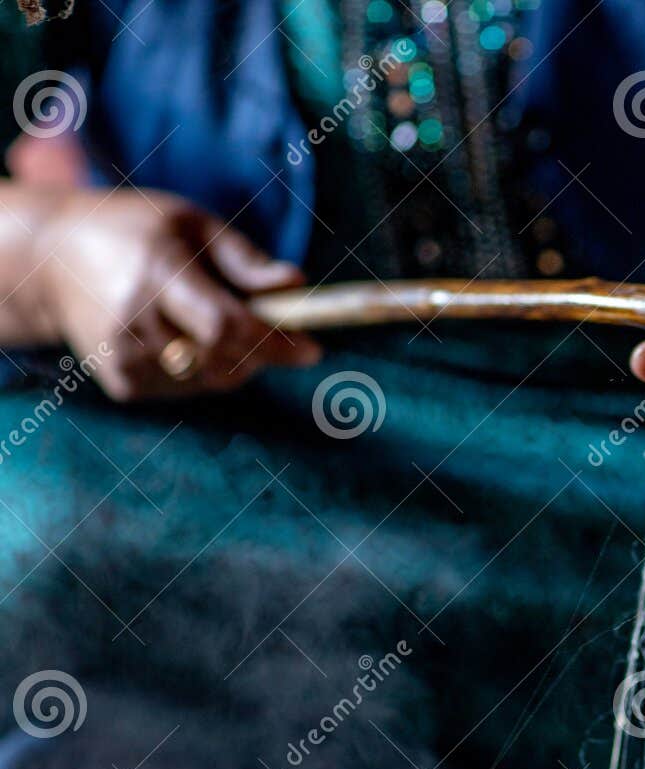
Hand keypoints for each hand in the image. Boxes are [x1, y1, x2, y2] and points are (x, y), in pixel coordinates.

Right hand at [34, 189, 320, 399]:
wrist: (52, 259)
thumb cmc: (136, 231)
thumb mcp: (192, 224)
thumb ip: (245, 259)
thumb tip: (297, 284)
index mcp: (156, 275)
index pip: (225, 327)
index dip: (275, 344)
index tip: (313, 350)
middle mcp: (135, 322)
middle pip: (225, 362)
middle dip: (262, 352)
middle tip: (270, 328)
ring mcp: (123, 358)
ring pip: (212, 380)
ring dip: (233, 359)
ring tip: (209, 317)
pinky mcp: (121, 382)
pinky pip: (189, 389)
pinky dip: (203, 369)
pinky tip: (180, 335)